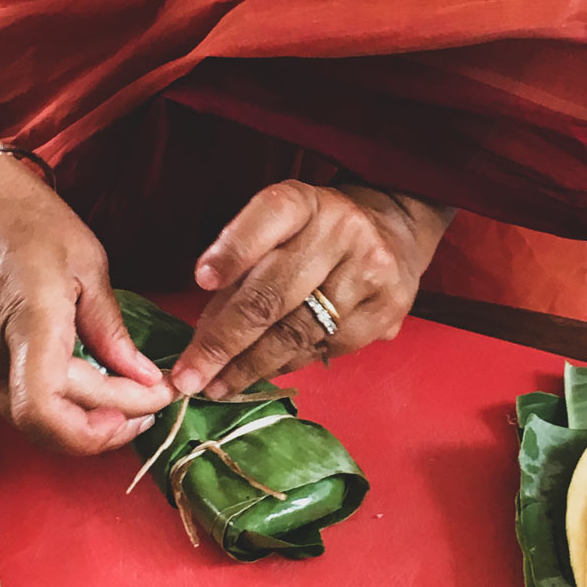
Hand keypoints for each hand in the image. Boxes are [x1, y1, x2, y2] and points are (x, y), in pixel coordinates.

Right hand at [0, 155, 176, 453]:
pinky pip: (15, 394)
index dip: (100, 429)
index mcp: (27, 322)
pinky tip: (88, 381)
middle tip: (151, 404)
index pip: (46, 413)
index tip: (146, 406)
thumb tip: (141, 375)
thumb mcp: (86, 262)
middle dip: (109, 423)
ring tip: (127, 397)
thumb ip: (110, 329)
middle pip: (48, 423)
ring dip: (83, 418)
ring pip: (31, 416)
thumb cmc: (18, 213)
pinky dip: (58, 400)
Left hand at [170, 179, 453, 398]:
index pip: (269, 216)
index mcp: (306, 201)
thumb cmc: (318, 232)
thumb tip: (205, 332)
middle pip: (274, 294)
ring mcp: (370, 273)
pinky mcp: (386, 312)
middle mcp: (342, 231)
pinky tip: (263, 372)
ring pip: (296, 332)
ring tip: (217, 386)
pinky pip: (323, 349)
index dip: (234, 249)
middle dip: (224, 341)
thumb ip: (245, 266)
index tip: (200, 280)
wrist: (397, 232)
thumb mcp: (281, 226)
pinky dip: (287, 364)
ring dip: (250, 366)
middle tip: (189, 377)